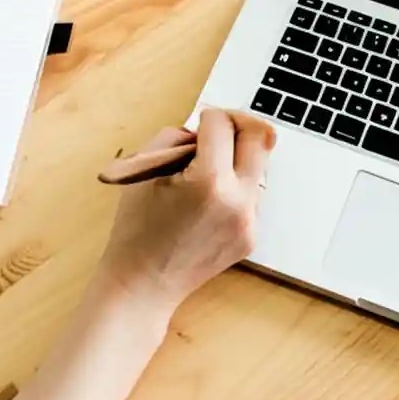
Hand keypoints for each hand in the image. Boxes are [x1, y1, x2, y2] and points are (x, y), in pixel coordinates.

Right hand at [99, 109, 275, 310]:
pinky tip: (207, 201)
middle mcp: (238, 201)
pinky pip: (251, 195)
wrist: (143, 284)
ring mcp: (250, 222)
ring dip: (237, 158)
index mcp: (209, 182)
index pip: (223, 124)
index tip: (200, 121)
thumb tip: (203, 129)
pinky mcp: (252, 236)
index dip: (209, 115)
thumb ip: (176, 138)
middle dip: (239, 124)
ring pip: (258, 167)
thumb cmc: (136, 229)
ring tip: (205, 171)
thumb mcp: (145, 171)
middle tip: (220, 128)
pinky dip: (233, 186)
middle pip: (262, 137)